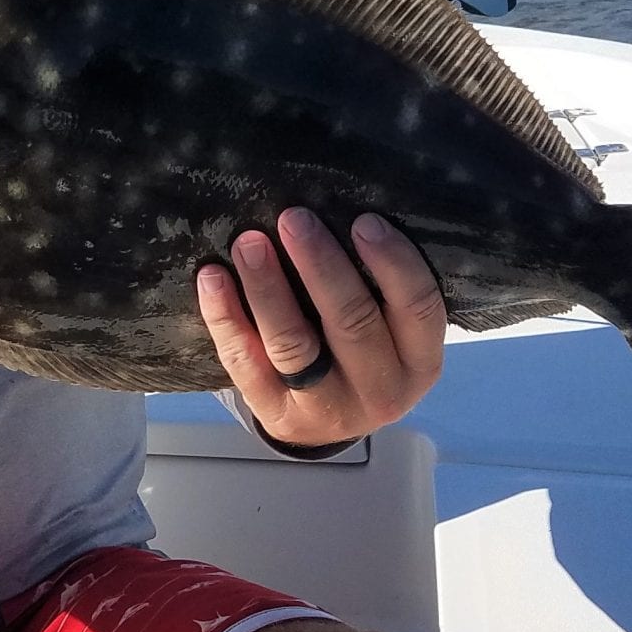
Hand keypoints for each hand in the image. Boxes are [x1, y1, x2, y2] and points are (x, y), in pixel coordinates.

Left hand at [195, 208, 445, 447]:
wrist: (329, 425)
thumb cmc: (362, 352)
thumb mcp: (391, 331)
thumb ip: (379, 286)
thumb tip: (339, 206)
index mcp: (419, 364)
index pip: (419, 309)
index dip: (394, 263)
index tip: (364, 221)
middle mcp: (380, 391)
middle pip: (352, 323)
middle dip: (321, 266)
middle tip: (293, 219)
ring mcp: (326, 409)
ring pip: (293, 345)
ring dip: (268, 288)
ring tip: (248, 242)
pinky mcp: (276, 415)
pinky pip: (246, 363)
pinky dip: (226, 318)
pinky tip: (213, 278)